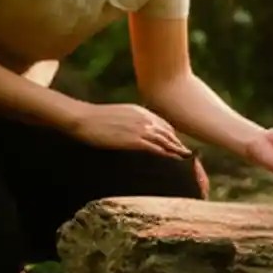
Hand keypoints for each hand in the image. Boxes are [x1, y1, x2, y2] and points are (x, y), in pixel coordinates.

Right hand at [69, 103, 190, 158]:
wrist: (85, 119)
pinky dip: (166, 154)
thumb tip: (138, 131)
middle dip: (178, 144)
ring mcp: (140, 129)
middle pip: (168, 133)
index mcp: (141, 112)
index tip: (178, 145)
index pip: (164, 125)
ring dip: (176, 150)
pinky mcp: (134, 140)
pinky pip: (155, 148)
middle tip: (187, 155)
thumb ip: (133, 121)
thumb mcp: (120, 114)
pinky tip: (172, 160)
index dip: (173, 136)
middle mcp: (145, 119)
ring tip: (186, 159)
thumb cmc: (97, 119)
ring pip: (165, 141)